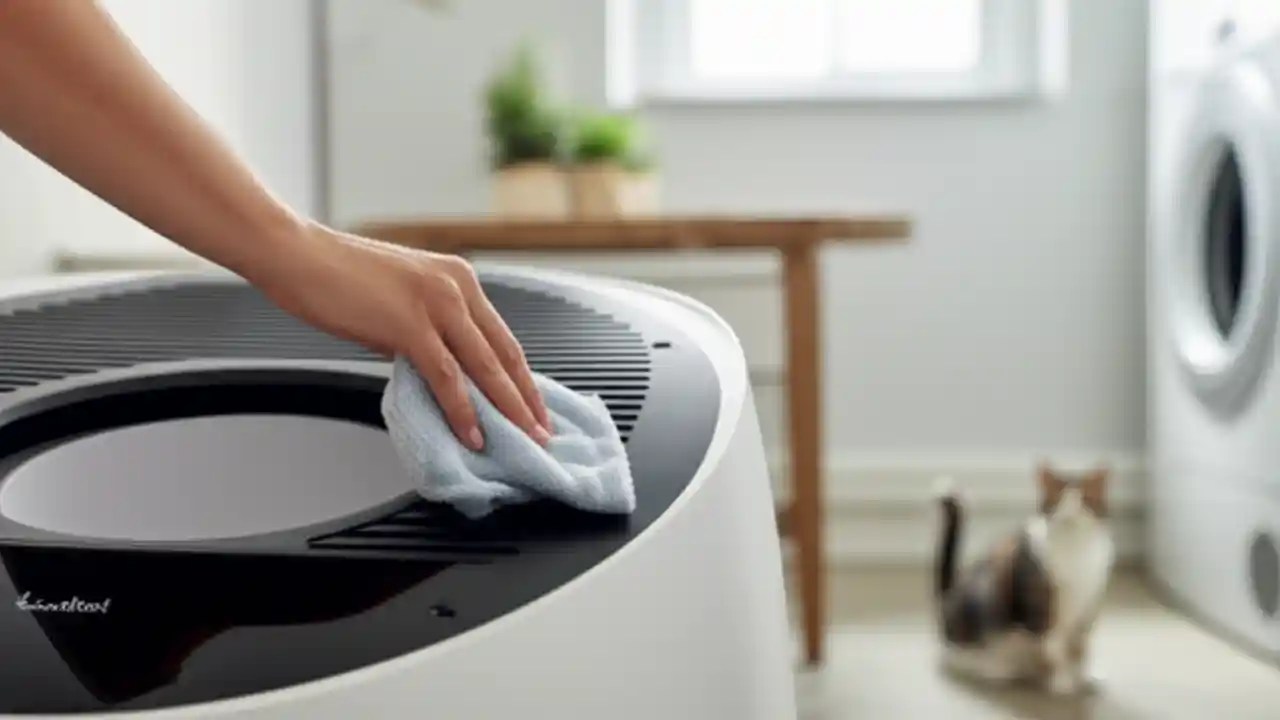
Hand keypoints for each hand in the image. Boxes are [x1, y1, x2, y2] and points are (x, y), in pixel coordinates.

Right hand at [253, 223, 551, 450]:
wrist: (296, 254)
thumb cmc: (336, 276)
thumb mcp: (399, 300)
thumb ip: (425, 331)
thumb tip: (436, 370)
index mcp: (458, 278)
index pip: (503, 337)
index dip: (523, 377)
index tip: (535, 407)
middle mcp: (457, 286)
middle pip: (505, 354)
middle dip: (527, 399)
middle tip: (544, 433)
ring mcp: (437, 303)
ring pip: (485, 367)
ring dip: (508, 410)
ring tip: (523, 441)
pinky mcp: (411, 324)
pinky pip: (447, 376)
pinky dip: (463, 410)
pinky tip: (473, 434)